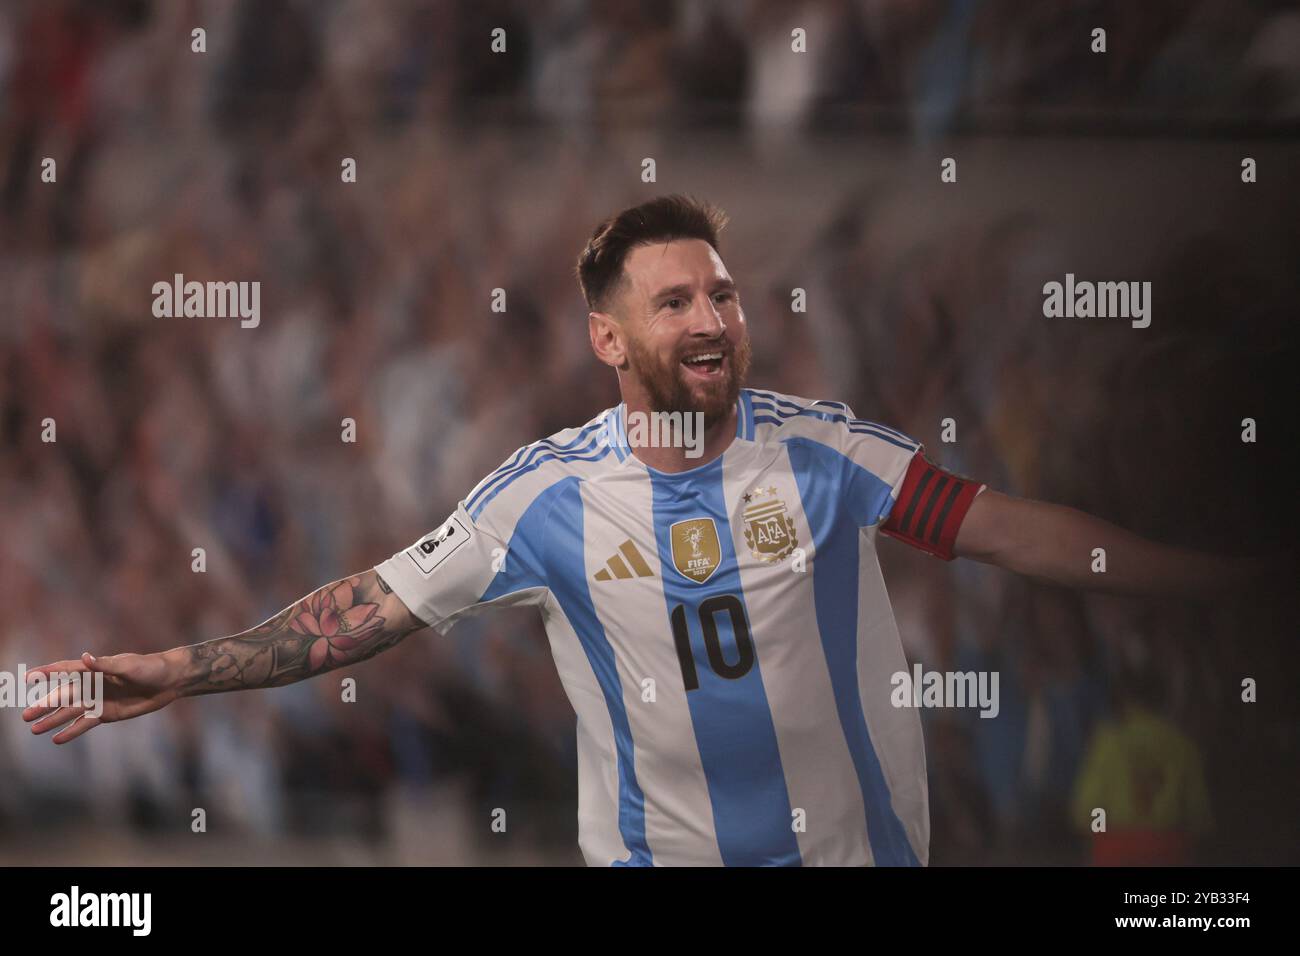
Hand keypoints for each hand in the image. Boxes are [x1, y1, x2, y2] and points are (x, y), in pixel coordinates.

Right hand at [22, 651, 180, 743]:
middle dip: (45, 705)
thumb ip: (105, 665)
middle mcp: (92, 685)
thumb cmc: (149, 667)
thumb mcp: (128, 666)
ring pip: (70, 712)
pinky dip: (71, 731)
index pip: (65, 670)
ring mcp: (98, 700)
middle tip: (26, 716)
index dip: (47, 673)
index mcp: (95, 669)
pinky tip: (57, 739)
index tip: (28, 678)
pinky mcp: (107, 714)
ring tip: (34, 729)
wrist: (169, 681)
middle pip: (63, 695)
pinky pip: (85, 723)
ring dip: (53, 720)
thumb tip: (84, 658)